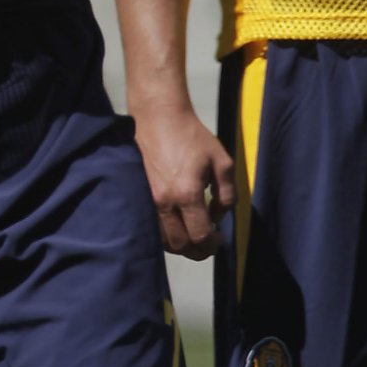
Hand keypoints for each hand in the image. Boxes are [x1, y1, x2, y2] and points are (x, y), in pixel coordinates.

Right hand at [133, 104, 235, 257]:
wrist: (159, 116)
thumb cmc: (192, 136)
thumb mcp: (222, 162)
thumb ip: (228, 195)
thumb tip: (218, 217)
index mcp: (187, 194)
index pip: (200, 236)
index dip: (213, 243)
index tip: (219, 235)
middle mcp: (164, 201)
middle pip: (180, 245)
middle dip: (198, 249)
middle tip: (208, 239)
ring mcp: (148, 199)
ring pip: (163, 240)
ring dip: (180, 243)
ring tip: (192, 231)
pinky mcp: (139, 195)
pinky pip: (152, 226)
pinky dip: (165, 233)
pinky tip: (176, 222)